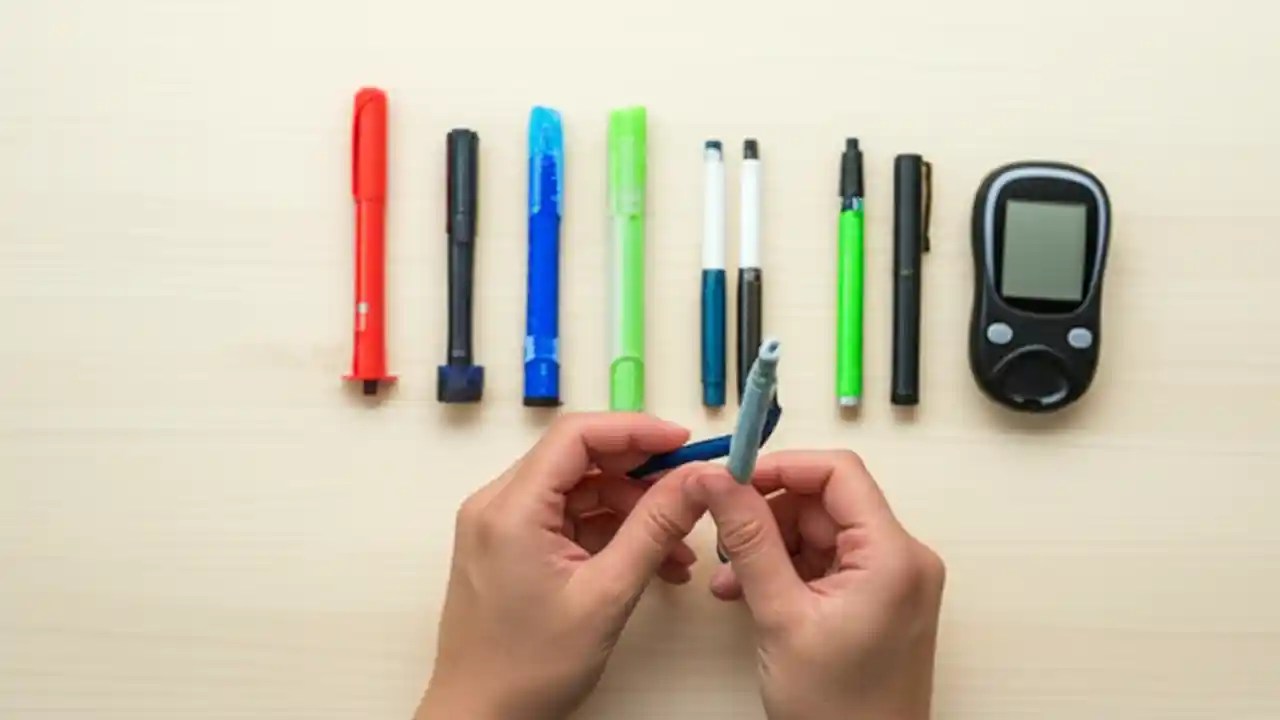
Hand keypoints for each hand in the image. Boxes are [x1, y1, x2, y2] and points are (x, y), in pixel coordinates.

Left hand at [418, 413, 724, 719]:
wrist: (480, 719)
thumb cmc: (527, 669)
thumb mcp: (607, 595)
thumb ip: (654, 529)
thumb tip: (696, 480)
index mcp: (510, 509)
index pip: (577, 436)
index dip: (635, 430)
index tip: (683, 443)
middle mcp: (497, 506)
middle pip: (579, 460)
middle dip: (640, 474)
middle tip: (690, 492)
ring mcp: (502, 527)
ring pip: (579, 491)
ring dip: (632, 511)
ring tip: (680, 548)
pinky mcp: (511, 547)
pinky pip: (568, 520)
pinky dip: (611, 533)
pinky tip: (652, 562)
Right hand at [687, 450, 944, 719]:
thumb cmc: (838, 712)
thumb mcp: (780, 616)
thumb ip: (748, 540)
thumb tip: (719, 480)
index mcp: (893, 556)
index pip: (838, 474)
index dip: (782, 467)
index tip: (733, 477)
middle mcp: (902, 560)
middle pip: (825, 503)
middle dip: (768, 516)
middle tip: (721, 536)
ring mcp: (891, 582)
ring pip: (819, 532)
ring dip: (769, 547)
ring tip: (730, 581)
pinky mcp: (876, 601)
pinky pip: (825, 563)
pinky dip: (785, 571)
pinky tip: (748, 594)